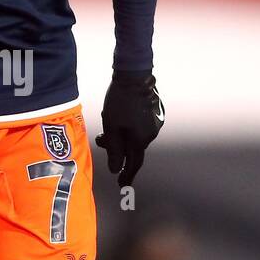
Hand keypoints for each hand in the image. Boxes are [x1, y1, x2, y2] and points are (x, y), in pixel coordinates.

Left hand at [95, 69, 164, 185]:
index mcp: (140, 140)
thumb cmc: (120, 101)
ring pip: (137, 136)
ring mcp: (156, 122)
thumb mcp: (111, 127)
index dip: (126, 175)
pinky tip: (121, 116)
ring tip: (108, 124)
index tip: (121, 185)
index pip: (133, 164)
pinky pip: (141, 126)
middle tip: (103, 140)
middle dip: (119, 149)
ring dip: (123, 136)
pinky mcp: (156, 112)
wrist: (135, 75)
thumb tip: (114, 169)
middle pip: (134, 149)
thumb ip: (113, 149)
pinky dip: (130, 127)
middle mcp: (152, 134)